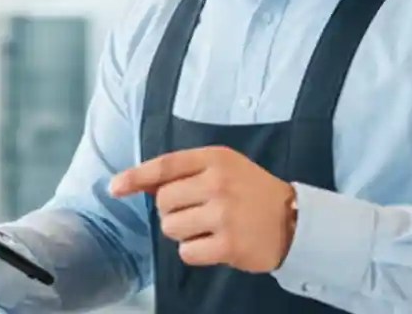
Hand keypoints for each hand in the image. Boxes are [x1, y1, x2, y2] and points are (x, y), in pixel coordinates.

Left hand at [110, 146, 296, 272]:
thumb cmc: (253, 193)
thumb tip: (141, 183)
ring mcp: (224, 214)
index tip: (115, 187)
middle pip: (163, 202)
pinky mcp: (228, 245)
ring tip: (208, 229)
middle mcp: (218, 183)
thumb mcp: (225, 168)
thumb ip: (186, 173)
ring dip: (183, 233)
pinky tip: (216, 245)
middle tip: (197, 213)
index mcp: (216, 158)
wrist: (296, 221)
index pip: (166, 165)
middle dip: (172, 212)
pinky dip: (196, 252)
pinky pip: (187, 253)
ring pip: (171, 228)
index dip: (136, 176)